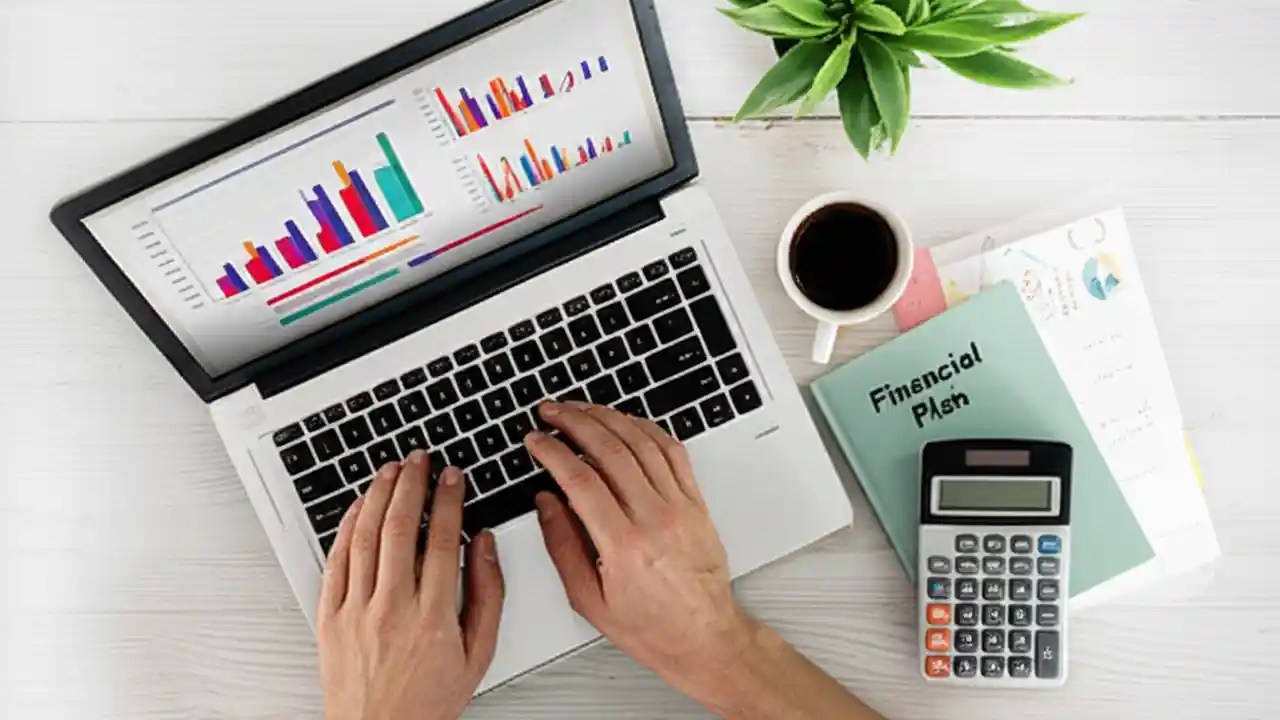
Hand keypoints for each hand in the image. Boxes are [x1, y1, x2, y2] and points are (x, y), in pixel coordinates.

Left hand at [317, 451, 503, 719]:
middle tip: (419, 460)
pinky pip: (336, 561)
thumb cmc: (428, 700)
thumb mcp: (478, 654)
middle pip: (400, 528)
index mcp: (433, 617)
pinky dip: (347, 527)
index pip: (442, 540)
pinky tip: (358, 507)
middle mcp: (392, 608)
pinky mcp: (330, 617)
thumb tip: (484, 546)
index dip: (448, 499)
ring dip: (378, 495)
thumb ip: (487, 595)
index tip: (452, 477)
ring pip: (365, 537)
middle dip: (411, 484)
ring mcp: (357, 611)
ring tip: (390, 471)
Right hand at [525, 403, 753, 700]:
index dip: (553, 452)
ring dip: (608, 417)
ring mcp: (680, 506)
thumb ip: (563, 546)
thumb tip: (546, 502)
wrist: (706, 637)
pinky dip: (646, 428)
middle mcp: (655, 519)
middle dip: (575, 422)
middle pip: (610, 450)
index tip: (536, 440)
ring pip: (642, 442)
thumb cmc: (652, 627)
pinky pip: (672, 451)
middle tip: (552, 412)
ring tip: (582, 409)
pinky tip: (626, 422)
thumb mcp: (590, 600)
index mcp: (624, 546)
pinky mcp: (697, 502)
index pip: (580, 480)